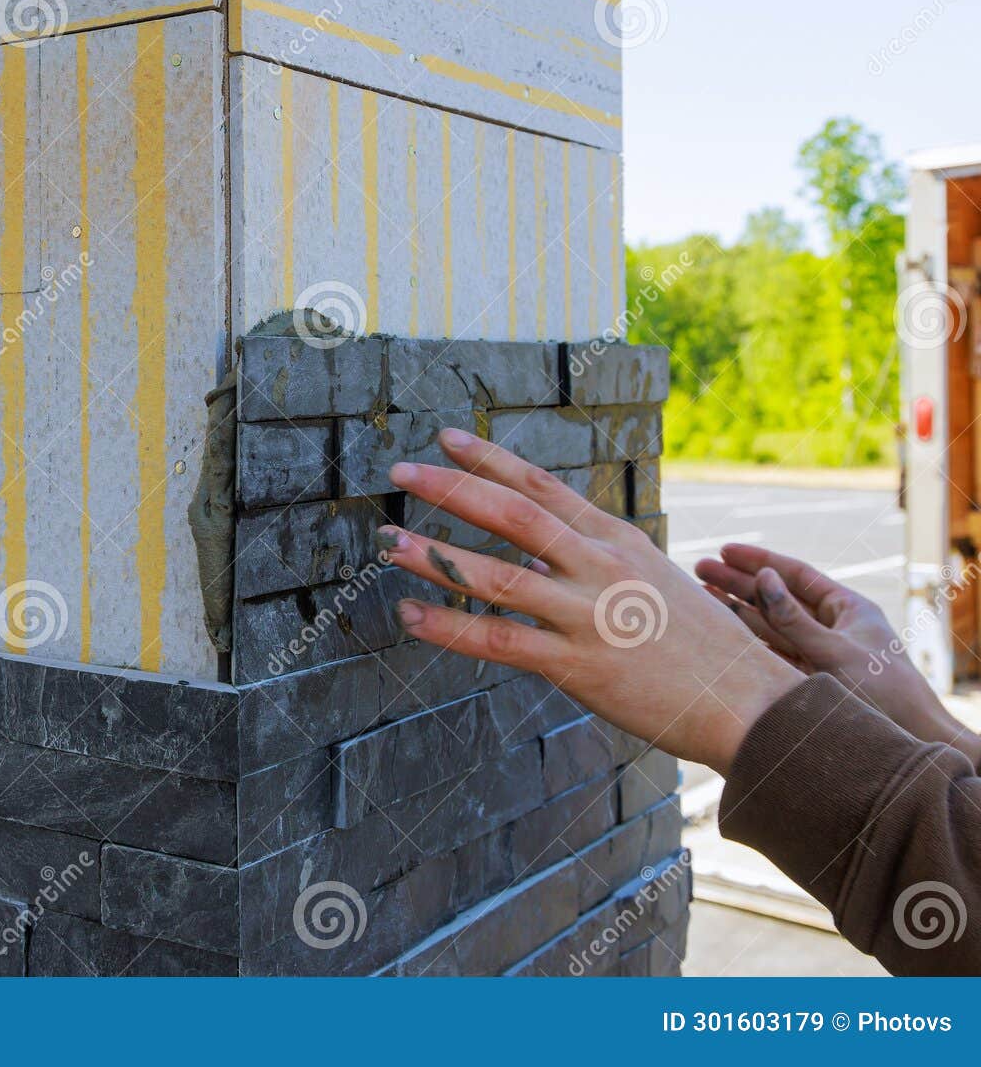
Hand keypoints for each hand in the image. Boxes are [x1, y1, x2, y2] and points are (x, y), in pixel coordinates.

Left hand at [380, 429, 802, 774]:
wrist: (747, 700)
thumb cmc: (700, 643)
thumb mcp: (651, 578)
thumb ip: (595, 557)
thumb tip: (539, 548)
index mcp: (616, 540)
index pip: (543, 486)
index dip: (490, 459)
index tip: (446, 437)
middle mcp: (599, 567)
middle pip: (513, 514)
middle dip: (452, 488)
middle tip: (401, 470)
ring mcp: (587, 616)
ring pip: (498, 577)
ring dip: (437, 558)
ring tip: (389, 544)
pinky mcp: (577, 666)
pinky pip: (499, 643)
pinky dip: (450, 628)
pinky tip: (411, 615)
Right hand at [695, 544, 980, 763]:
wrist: (907, 739)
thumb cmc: (884, 692)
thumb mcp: (836, 652)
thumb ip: (794, 619)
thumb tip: (765, 579)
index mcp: (848, 610)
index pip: (797, 575)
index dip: (759, 561)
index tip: (725, 551)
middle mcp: (830, 627)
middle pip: (778, 596)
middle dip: (740, 582)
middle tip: (701, 568)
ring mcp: (816, 653)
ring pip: (770, 624)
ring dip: (737, 610)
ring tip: (702, 595)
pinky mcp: (805, 678)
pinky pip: (771, 652)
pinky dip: (746, 641)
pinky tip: (721, 631)